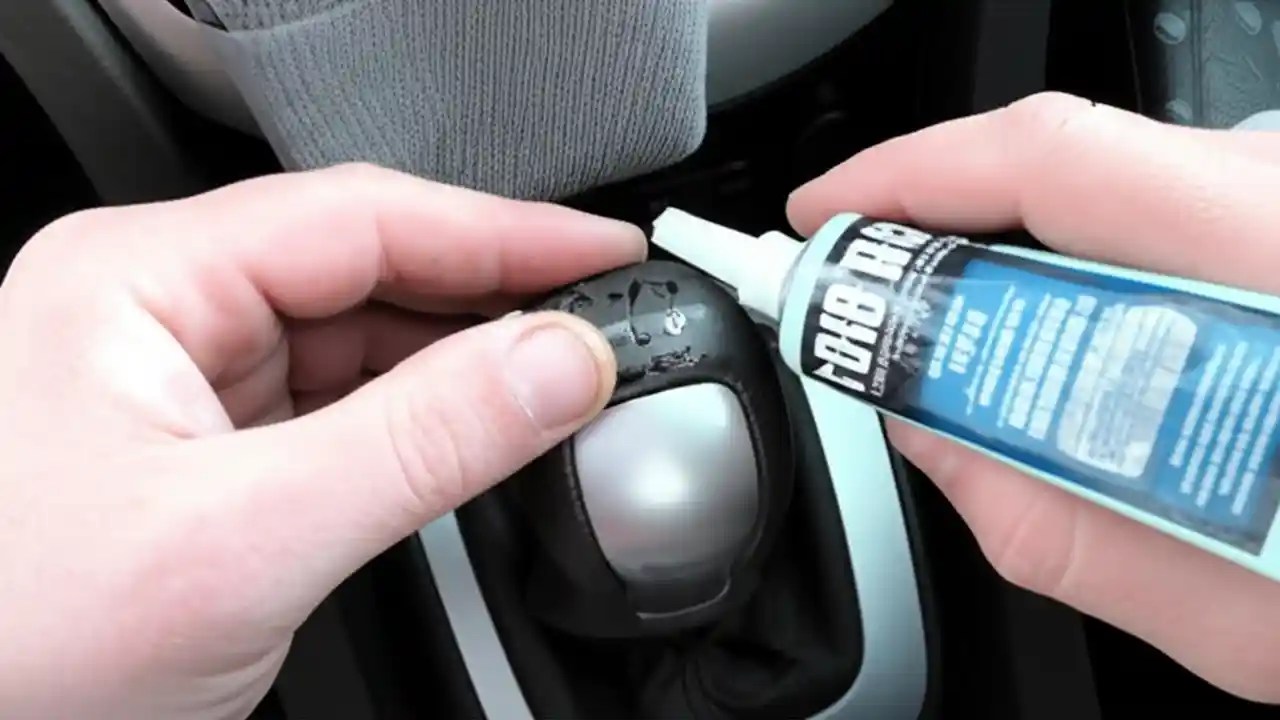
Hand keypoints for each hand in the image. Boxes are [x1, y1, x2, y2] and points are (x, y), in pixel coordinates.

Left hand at [0, 163, 644, 719]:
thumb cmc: (12, 655)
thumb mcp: (243, 541)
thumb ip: (423, 441)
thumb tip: (559, 361)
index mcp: (134, 283)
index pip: (362, 218)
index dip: (503, 232)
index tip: (604, 254)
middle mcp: (152, 316)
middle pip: (364, 271)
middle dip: (490, 296)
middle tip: (603, 318)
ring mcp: (175, 387)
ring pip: (356, 344)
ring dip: (459, 363)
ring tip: (558, 378)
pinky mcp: (202, 457)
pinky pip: (335, 409)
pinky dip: (416, 421)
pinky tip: (476, 431)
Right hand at [788, 92, 1279, 703]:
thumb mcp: (1236, 621)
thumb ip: (1050, 523)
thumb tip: (931, 433)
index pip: (1046, 157)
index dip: (906, 174)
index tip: (822, 221)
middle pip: (1077, 176)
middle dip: (949, 246)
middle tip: (879, 327)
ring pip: (1135, 207)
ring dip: (1041, 281)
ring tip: (1009, 385)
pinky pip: (1191, 231)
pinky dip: (1120, 292)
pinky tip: (1118, 378)